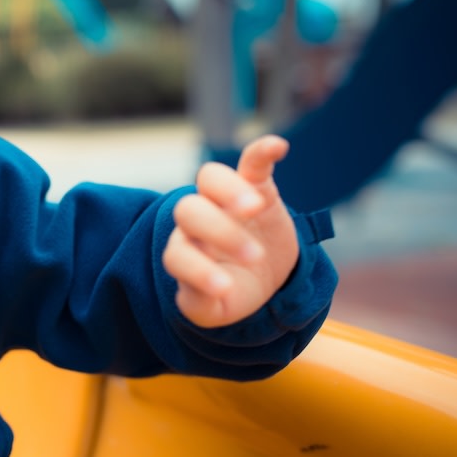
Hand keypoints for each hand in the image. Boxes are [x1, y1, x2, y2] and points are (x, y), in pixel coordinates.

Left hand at [162, 135, 298, 327]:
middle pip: (189, 210)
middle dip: (220, 232)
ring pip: (209, 178)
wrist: (259, 275)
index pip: (177, 253)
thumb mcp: (216, 307)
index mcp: (184, 253)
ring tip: (254, 208)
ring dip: (230, 191)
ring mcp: (223, 200)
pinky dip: (262, 150)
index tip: (225, 288)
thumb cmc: (232, 291)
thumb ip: (204, 305)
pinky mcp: (254, 186)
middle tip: (254, 256)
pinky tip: (279, 148)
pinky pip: (251, 161)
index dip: (197, 269)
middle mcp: (196, 223)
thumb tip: (211, 295)